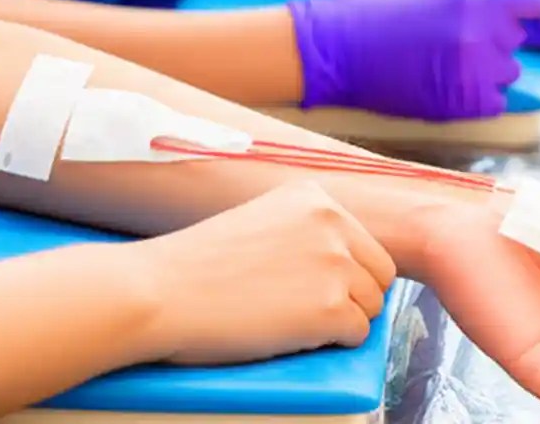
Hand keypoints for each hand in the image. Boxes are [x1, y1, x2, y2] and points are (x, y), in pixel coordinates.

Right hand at [128, 182, 396, 364]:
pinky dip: (328, 342)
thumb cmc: (198, 265)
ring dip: (337, 320)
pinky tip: (285, 329)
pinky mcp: (332, 308)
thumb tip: (347, 264)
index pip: (364, 245)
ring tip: (286, 315)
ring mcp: (335, 264)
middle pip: (377, 275)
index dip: (340, 273)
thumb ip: (305, 231)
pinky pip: (357, 335)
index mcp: (314, 196)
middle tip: (298, 306)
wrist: (162, 291)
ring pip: (371, 307)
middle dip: (350, 296)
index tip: (302, 282)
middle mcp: (333, 222)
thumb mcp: (261, 222)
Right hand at [287, 0, 539, 120]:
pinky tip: (443, 88)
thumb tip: (509, 16)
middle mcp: (483, 35)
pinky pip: (491, 103)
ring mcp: (473, 71)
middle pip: (516, 45)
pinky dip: (476, 100)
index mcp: (476, 1)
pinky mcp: (459, 103)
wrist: (336, 48)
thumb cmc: (376, 17)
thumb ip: (474, 3)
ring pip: (505, 76)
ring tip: (441, 67)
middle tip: (456, 46)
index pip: (537, 5)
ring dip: (484, 74)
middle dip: (496, 46)